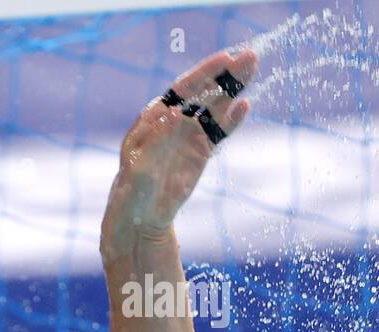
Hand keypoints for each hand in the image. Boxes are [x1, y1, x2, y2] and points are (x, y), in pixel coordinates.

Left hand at [102, 47, 257, 248]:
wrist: (140, 220)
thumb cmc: (132, 191)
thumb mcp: (140, 166)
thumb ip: (158, 139)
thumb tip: (177, 113)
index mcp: (152, 120)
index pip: (180, 91)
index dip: (202, 74)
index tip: (224, 59)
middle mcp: (172, 124)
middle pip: (202, 93)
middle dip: (224, 75)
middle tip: (249, 57)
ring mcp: (188, 137)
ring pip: (214, 108)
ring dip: (232, 89)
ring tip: (253, 68)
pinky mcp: (200, 154)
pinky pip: (218, 133)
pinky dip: (231, 121)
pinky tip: (245, 106)